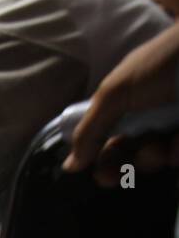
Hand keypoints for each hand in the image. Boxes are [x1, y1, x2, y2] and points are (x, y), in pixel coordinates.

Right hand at [63, 23, 178, 184]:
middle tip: (117, 175)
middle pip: (132, 153)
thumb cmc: (161, 63)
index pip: (110, 140)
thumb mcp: (115, 92)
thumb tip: (70, 166)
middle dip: (123, 165)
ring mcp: (174, 123)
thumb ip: (89, 130)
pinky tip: (177, 144)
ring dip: (151, 159)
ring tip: (158, 149)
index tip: (101, 175)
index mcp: (129, 105)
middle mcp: (152, 115)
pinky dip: (176, 153)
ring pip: (158, 157)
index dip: (102, 159)